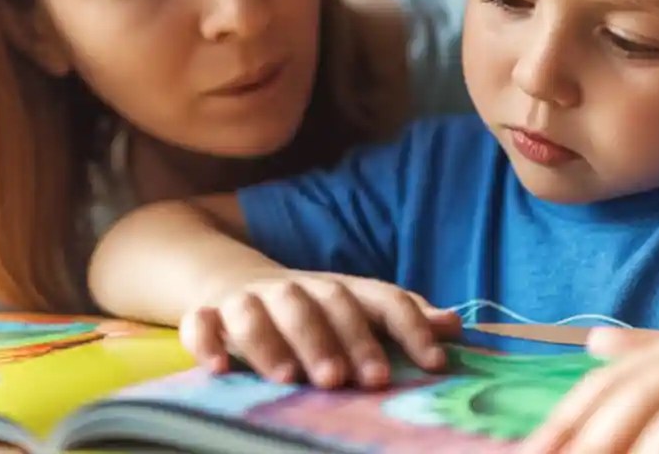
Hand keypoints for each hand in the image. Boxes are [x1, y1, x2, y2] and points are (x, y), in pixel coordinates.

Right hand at [179, 272, 460, 389]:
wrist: (229, 278)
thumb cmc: (310, 308)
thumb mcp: (356, 308)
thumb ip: (400, 318)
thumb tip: (457, 325)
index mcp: (339, 289)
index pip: (381, 298)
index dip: (410, 326)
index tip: (434, 363)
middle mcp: (296, 289)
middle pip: (318, 302)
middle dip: (334, 339)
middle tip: (346, 379)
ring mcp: (250, 299)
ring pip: (258, 309)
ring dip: (272, 341)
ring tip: (287, 378)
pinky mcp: (209, 313)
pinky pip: (201, 322)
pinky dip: (207, 341)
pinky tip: (220, 369)